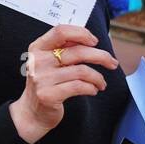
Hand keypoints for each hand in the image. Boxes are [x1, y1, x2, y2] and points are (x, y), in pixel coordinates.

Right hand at [8, 24, 118, 143]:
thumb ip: (65, 48)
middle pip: (77, 52)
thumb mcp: (50, 61)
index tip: (94, 41)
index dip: (81, 33)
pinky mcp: (48, 95)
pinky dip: (91, 88)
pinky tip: (93, 90)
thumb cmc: (47, 83)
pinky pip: (79, 87)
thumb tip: (91, 40)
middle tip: (112, 63)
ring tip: (101, 83)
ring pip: (81, 71)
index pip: (61, 31)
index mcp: (37, 47)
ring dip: (98, 77)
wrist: (32, 112)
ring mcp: (42, 78)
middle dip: (101, 56)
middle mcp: (38, 61)